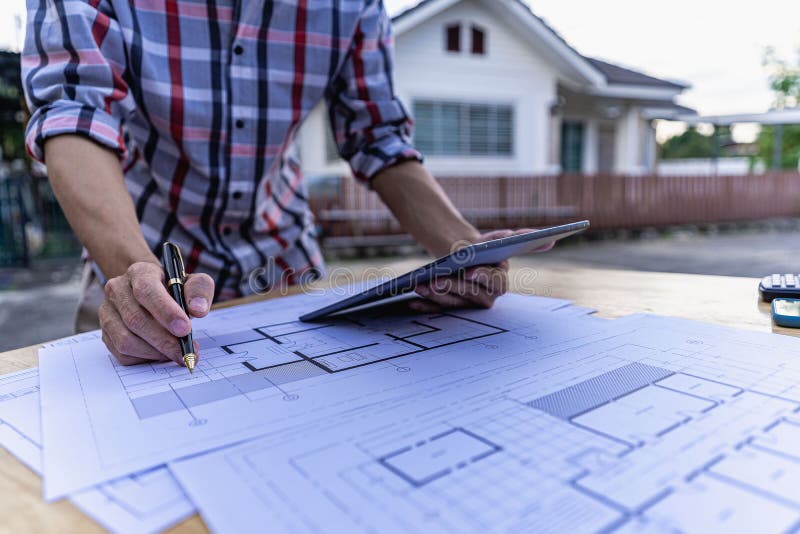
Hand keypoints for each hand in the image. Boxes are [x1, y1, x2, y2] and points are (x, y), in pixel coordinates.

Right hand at [99, 261, 214, 365]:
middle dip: (164, 340)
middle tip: (186, 352)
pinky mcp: (106, 333)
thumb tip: (198, 310)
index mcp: (139, 272)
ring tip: (176, 353)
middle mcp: (117, 289)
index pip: (147, 291)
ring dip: (155, 352)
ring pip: (126, 340)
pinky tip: (161, 354)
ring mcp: (107, 312)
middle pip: (136, 319)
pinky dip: (144, 359)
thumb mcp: (194, 282)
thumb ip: (200, 291)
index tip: (185, 330)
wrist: (154, 293)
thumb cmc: (175, 289)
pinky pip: (122, 353)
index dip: (166, 312)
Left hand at [411, 229, 553, 312]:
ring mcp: (466, 304)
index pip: (495, 283)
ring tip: (420, 286)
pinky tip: (413, 300)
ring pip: (453, 304)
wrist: (460, 255)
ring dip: (437, 297)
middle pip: (471, 296)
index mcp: (499, 280)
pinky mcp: (449, 308)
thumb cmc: (481, 248)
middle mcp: (486, 297)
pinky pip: (437, 310)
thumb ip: (522, 237)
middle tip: (435, 280)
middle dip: (453, 288)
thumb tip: (551, 238)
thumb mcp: (496, 239)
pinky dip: (426, 306)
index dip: (483, 278)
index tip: (470, 272)